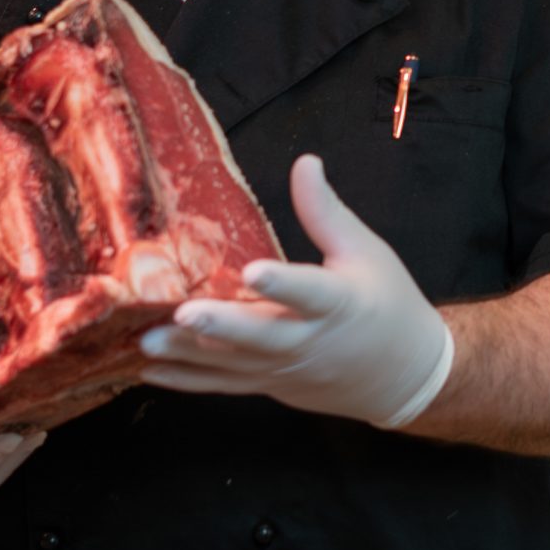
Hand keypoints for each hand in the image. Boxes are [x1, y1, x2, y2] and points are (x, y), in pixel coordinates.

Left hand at [141, 154, 454, 428]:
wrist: (404, 375)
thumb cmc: (388, 304)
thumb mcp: (366, 252)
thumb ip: (326, 213)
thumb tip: (305, 163)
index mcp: (340, 303)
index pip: (310, 292)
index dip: (282, 282)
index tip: (253, 271)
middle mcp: (309, 341)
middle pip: (263, 336)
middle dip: (221, 327)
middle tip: (182, 313)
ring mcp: (286, 369)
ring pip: (235, 364)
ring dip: (190, 354)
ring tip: (145, 342)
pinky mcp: (270, 385)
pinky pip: (225, 386)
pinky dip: (188, 381)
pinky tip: (150, 372)